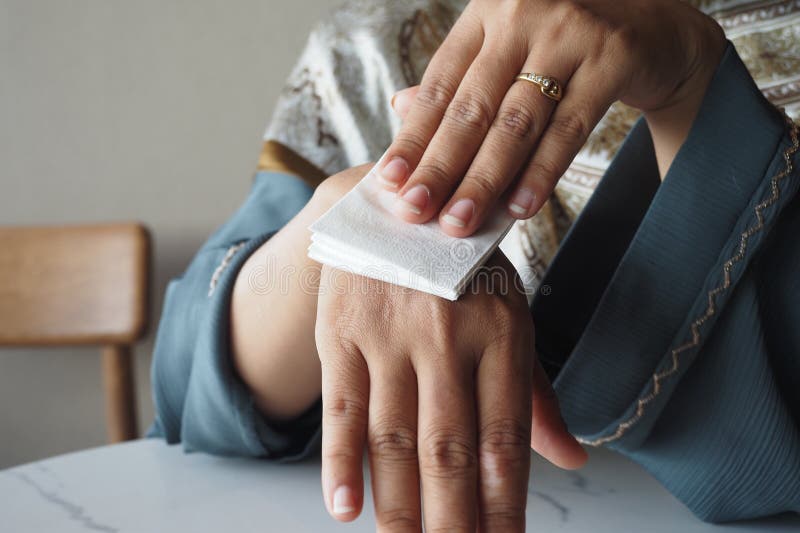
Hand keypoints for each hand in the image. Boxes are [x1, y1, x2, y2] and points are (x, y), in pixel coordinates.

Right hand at [315, 255, 586, 530]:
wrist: (398, 205)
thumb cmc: (464, 272)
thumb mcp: (510, 314)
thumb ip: (534, 392)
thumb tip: (571, 458)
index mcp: (502, 333)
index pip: (504, 441)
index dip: (503, 509)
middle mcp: (448, 335)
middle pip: (448, 451)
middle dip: (451, 524)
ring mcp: (390, 333)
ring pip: (394, 438)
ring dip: (398, 509)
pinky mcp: (342, 330)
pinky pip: (341, 405)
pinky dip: (340, 461)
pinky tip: (344, 510)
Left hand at [377, 0, 725, 236]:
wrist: (653, 25)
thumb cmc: (566, 44)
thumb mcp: (508, 49)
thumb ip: (460, 81)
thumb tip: (400, 109)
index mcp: (487, 13)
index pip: (440, 84)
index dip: (413, 136)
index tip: (390, 181)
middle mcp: (522, 15)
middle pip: (472, 106)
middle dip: (440, 166)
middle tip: (416, 211)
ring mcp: (569, 34)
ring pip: (516, 122)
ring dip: (485, 179)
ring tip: (460, 221)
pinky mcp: (611, 58)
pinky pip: (569, 129)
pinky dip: (541, 173)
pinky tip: (519, 207)